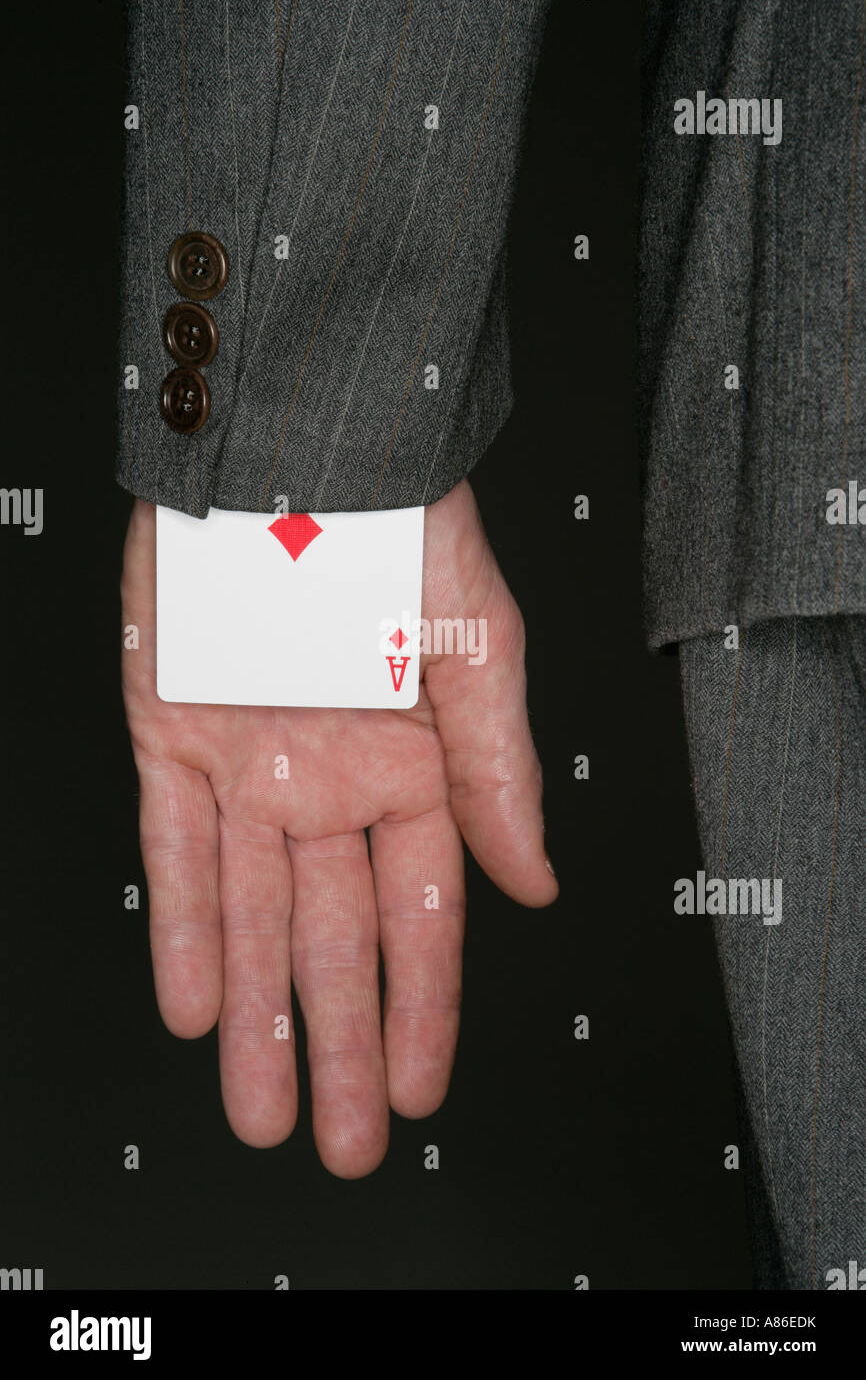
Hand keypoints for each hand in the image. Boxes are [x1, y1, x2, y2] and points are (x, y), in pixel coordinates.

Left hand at [120, 479, 556, 1176]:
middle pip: (335, 942)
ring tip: (260, 1107)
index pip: (423, 917)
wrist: (295, 448)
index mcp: (412, 768)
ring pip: (252, 919)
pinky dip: (183, 928)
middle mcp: (330, 783)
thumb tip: (537, 884)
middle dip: (340, 1046)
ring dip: (255, 1016)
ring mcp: (250, 767)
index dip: (423, 1008)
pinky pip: (176, 854)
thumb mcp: (480, 652)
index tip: (421, 1087)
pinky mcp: (171, 737)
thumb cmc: (402, 531)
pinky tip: (193, 1005)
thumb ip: (500, 775)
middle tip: (344, 1141)